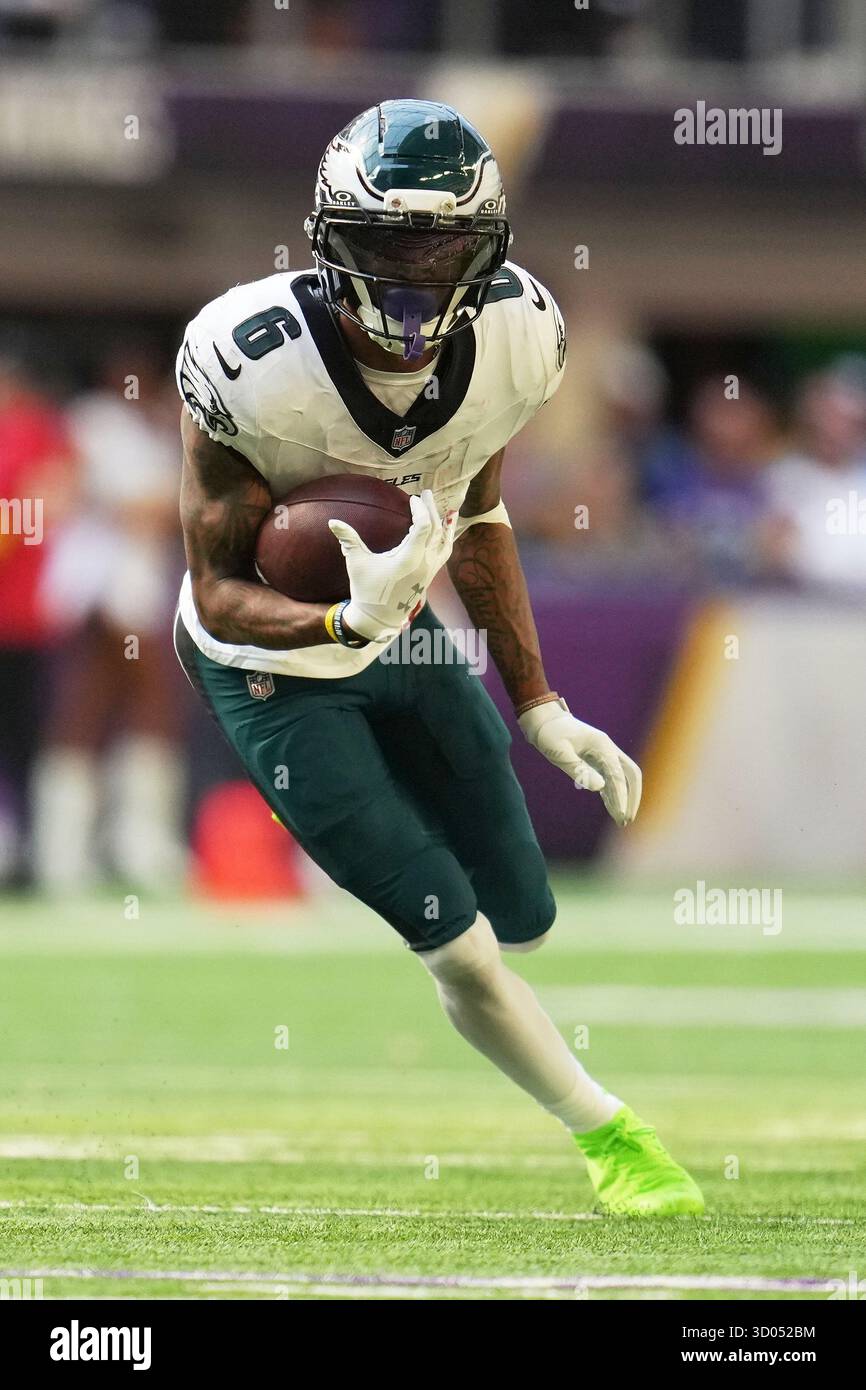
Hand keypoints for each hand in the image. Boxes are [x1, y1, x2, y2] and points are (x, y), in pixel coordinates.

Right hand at [328, 490, 455, 641]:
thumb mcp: (357, 563)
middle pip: (436, 531)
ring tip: (448, 510)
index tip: (413, 499)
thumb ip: (348, 540)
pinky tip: (445, 532)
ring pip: (444, 543)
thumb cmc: (366, 591)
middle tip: (426, 494)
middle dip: (432, 510)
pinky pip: (444, 553)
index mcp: (409, 559)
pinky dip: (446, 539)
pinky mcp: (429, 577)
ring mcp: (429, 572)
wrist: (378, 619)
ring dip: (445, 525)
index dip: (420, 510)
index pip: (423, 527)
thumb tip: (333, 521)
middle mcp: (424, 564)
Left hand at [518, 697, 641, 825]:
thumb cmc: (550, 734)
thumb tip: (600, 788)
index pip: (618, 775)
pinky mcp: (596, 761)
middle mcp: (608, 750)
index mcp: (602, 745)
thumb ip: (579, 770)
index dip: (622, 797)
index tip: (622, 815)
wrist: (543, 720)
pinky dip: (613, 794)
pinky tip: (611, 808)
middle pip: (630, 775)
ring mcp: (603, 755)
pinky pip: (610, 779)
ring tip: (621, 821)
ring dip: (623, 798)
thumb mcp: (559, 752)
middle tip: (627, 819)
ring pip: (622, 779)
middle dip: (632, 797)